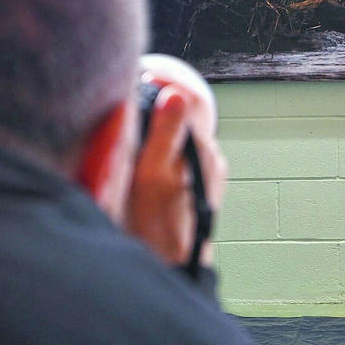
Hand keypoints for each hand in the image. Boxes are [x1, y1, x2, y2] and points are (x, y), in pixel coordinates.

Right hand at [126, 83, 226, 267]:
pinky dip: (171, 147)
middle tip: (135, 96)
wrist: (172, 269)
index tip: (143, 75)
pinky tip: (151, 160)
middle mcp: (209, 154)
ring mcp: (210, 169)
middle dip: (162, 101)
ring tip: (138, 130)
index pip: (188, 94)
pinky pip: (187, 152)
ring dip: (166, 125)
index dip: (166, 78)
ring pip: (187, 133)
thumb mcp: (151, 176)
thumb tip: (175, 93)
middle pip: (188, 112)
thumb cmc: (155, 227)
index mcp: (197, 146)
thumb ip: (165, 132)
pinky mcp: (206, 182)